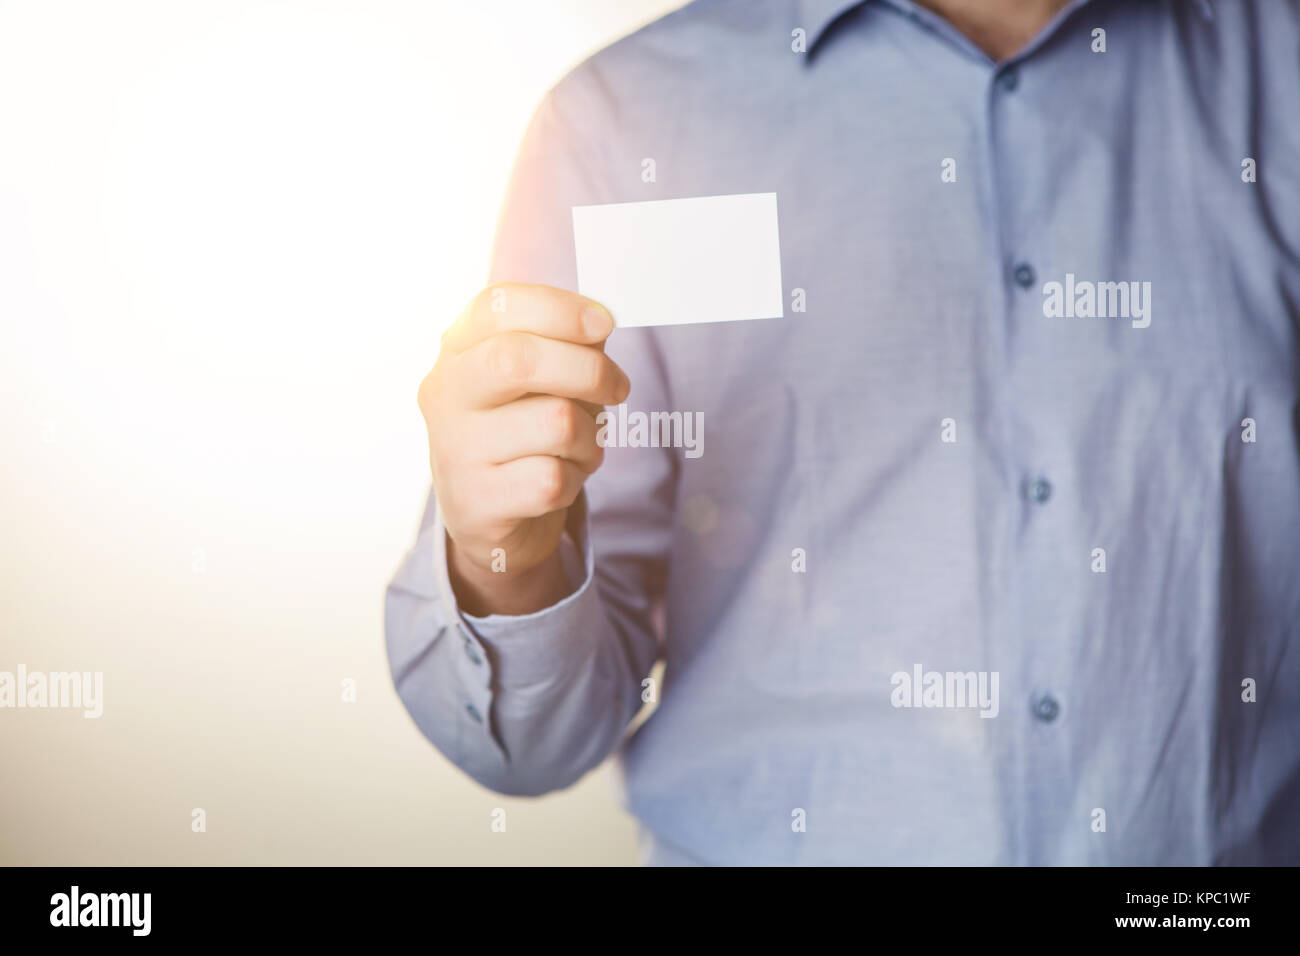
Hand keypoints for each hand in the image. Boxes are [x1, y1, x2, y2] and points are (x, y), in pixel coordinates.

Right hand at [418, 283, 629, 614]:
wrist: (488, 516)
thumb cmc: (522, 431)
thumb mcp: (538, 379)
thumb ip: (564, 344)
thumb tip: (598, 325)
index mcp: (458, 350)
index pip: (498, 306)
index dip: (560, 308)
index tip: (604, 323)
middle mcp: (445, 394)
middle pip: (520, 360)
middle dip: (589, 369)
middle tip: (617, 388)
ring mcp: (455, 449)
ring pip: (554, 423)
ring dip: (589, 436)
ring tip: (580, 446)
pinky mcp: (475, 502)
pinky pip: (552, 478)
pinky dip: (574, 480)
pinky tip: (558, 481)